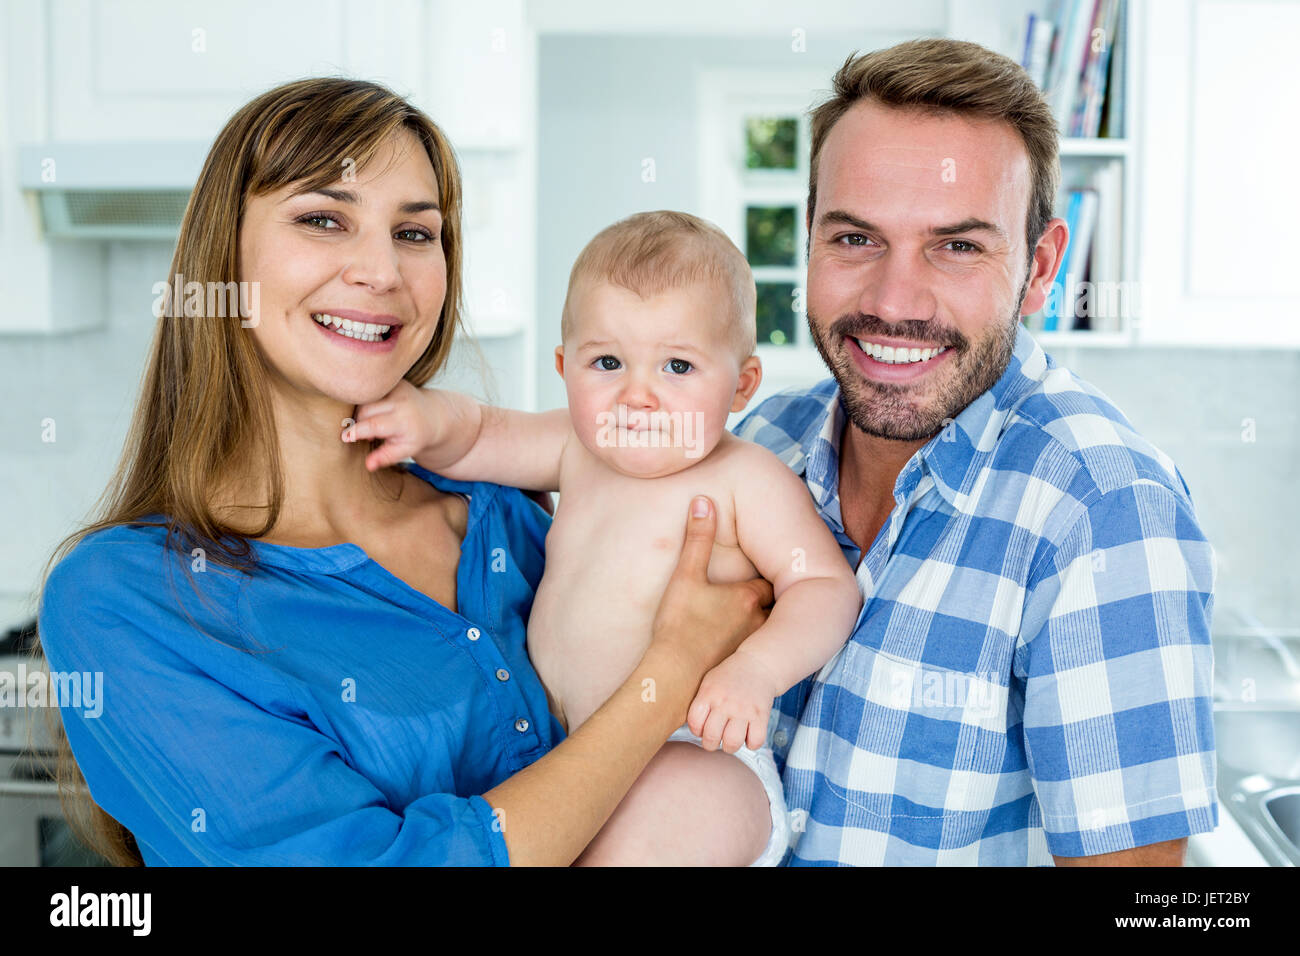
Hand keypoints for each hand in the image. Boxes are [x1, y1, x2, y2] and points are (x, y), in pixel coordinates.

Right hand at [343, 382, 468, 472]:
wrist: (432, 416)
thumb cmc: (415, 436)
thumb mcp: (404, 450)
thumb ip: (386, 457)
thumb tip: (368, 465)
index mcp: (404, 421)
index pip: (374, 424)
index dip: (357, 431)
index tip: (344, 438)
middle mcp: (401, 401)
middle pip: (365, 410)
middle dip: (359, 423)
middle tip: (368, 434)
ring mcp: (397, 388)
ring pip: (365, 398)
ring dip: (361, 411)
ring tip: (372, 423)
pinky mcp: (393, 381)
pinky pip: (371, 390)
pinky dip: (367, 401)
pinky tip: (374, 410)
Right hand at [647, 496, 773, 693]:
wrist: (675, 673)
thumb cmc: (679, 624)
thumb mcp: (685, 576)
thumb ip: (697, 539)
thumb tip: (703, 501)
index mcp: (746, 596)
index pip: (765, 581)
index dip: (761, 577)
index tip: (758, 573)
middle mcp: (756, 620)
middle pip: (770, 605)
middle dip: (765, 600)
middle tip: (755, 596)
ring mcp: (751, 645)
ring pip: (765, 629)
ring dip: (760, 624)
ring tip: (745, 621)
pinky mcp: (741, 666)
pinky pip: (753, 652)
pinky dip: (750, 647)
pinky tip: (734, 648)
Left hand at [687, 648, 781, 752]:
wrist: (758, 664)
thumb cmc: (729, 676)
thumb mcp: (708, 681)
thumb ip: (700, 702)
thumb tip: (693, 727)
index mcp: (709, 693)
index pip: (694, 723)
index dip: (696, 730)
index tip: (702, 727)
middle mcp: (725, 702)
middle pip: (711, 737)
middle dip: (711, 744)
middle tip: (716, 738)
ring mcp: (744, 710)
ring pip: (732, 743)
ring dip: (730, 746)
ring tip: (731, 738)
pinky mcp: (761, 715)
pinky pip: (755, 742)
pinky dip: (752, 743)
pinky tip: (749, 734)